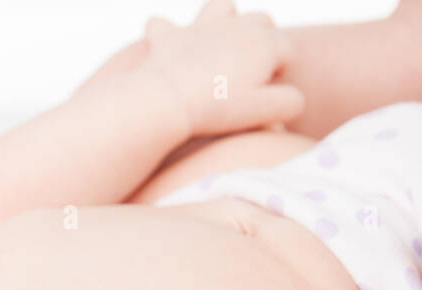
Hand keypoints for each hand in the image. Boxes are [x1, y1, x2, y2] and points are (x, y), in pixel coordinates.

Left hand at [142, 0, 303, 136]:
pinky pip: (162, 25)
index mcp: (267, 43)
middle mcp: (238, 26)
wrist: (169, 101)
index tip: (266, 91)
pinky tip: (164, 46)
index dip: (280, 71)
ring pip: (223, 9)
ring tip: (217, 46)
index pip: (287, 50)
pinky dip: (164, 33)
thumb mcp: (266, 112)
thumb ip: (291, 102)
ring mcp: (202, 27)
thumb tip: (296, 97)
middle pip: (261, 23)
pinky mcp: (169, 37)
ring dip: (223, 22)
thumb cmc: (218, 108)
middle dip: (261, 42)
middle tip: (247, 73)